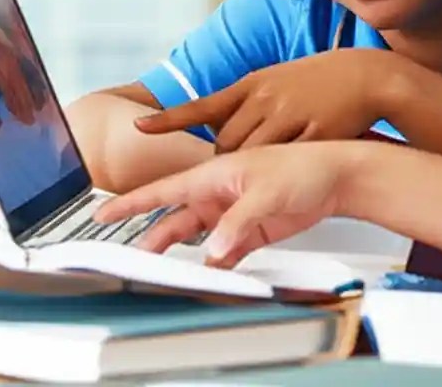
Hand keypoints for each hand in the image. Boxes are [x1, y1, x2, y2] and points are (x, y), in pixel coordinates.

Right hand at [93, 142, 362, 266]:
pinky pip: (224, 250)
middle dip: (152, 238)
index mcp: (214, 173)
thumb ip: (236, 224)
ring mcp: (234, 211)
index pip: (163, 190)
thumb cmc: (305, 166)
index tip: (102, 213)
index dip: (131, 202)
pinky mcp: (252, 229)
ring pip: (197, 238)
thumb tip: (212, 252)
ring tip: (165, 273)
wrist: (339, 175)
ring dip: (183, 256)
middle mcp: (218, 192)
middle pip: (175, 219)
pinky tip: (208, 275)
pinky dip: (215, 264)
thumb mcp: (266, 193)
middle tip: (133, 259)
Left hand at [135, 49, 402, 152]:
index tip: (139, 127)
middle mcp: (265, 97)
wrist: (367, 75)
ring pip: (252, 155)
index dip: (170, 119)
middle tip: (233, 171)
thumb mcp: (276, 81)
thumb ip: (247, 103)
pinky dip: (279, 171)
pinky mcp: (312, 134)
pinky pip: (284, 161)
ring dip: (248, 170)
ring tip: (261, 172)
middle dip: (224, 163)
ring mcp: (289, 115)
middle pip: (225, 143)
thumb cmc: (320, 80)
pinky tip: (287, 172)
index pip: (202, 105)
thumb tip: (219, 125)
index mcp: (252, 84)